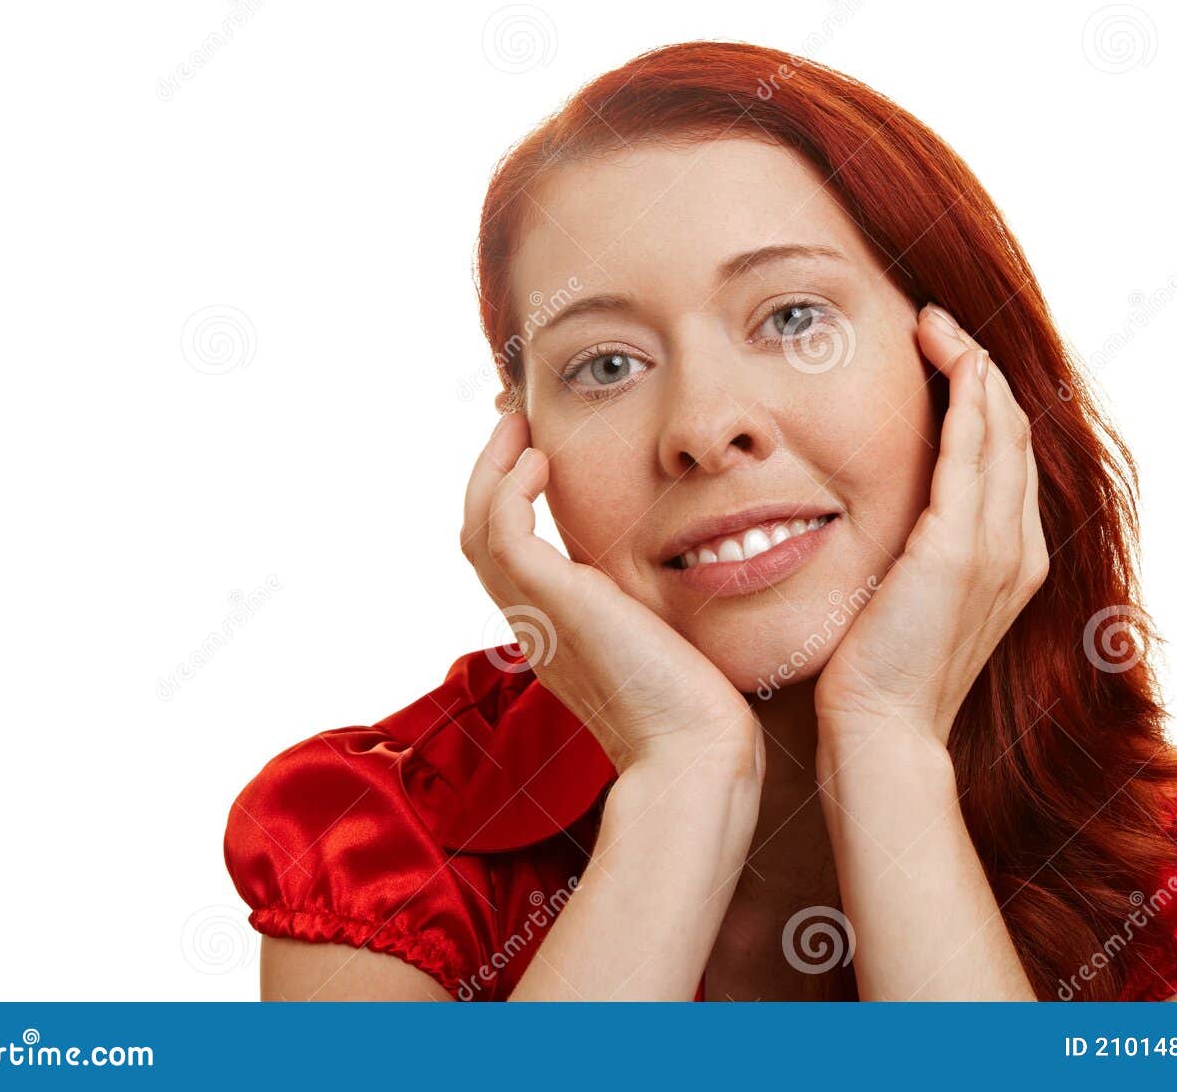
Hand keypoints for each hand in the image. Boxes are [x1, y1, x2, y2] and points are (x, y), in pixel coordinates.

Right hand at [462, 412, 759, 775]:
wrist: (694, 752)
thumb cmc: (699, 710)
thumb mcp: (665, 643)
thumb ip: (653, 610)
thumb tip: (684, 575)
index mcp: (555, 633)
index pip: (509, 557)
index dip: (511, 503)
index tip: (537, 455)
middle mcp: (534, 625)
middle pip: (478, 535)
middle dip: (491, 473)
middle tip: (516, 424)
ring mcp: (537, 616)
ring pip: (477, 529)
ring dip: (492, 469)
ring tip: (520, 427)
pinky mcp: (552, 604)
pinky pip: (502, 532)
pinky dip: (507, 489)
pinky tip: (541, 460)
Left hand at [814, 303, 1048, 748]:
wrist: (882, 733)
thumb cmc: (879, 676)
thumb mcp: (907, 603)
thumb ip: (915, 556)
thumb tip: (889, 524)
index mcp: (1011, 561)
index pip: (1006, 459)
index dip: (983, 401)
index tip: (943, 360)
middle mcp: (1018, 549)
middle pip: (1014, 432)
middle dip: (981, 369)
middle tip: (938, 325)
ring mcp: (997, 548)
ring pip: (1001, 429)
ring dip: (973, 366)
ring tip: (936, 325)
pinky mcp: (960, 548)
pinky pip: (973, 450)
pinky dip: (966, 396)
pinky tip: (947, 358)